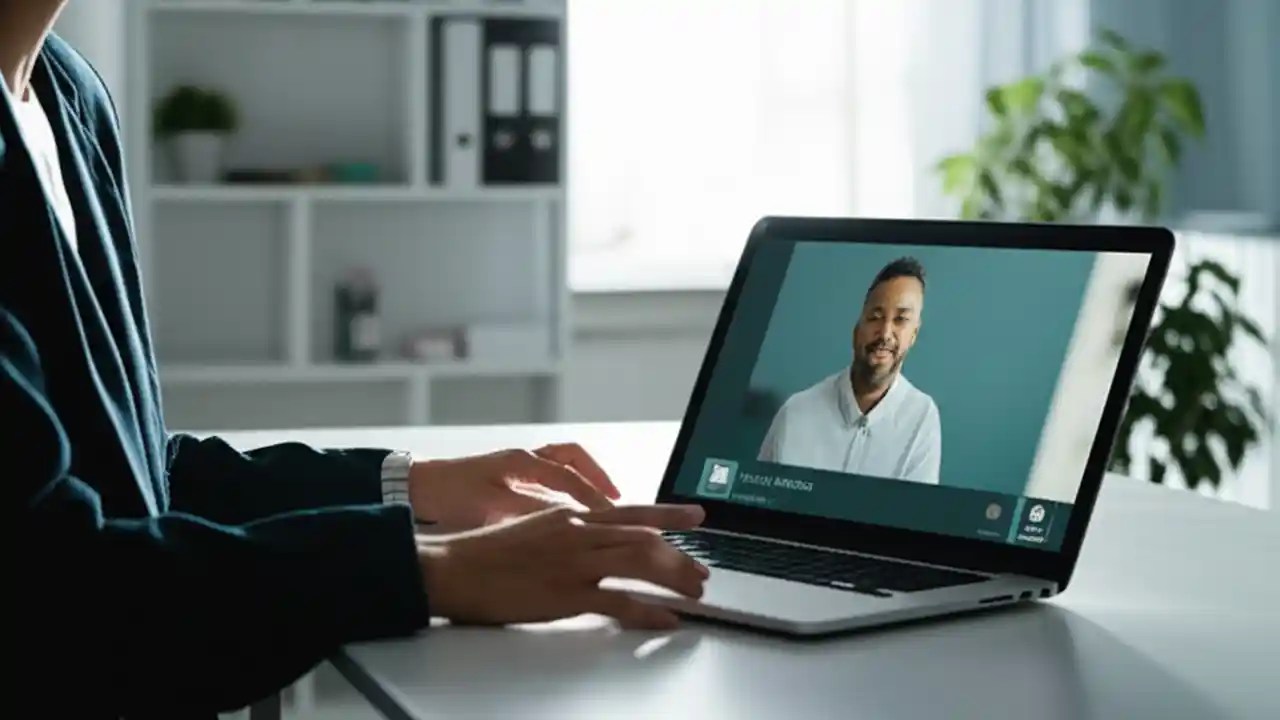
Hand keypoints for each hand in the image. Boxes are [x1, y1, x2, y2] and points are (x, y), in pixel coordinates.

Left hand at [408, 443, 620, 528]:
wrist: (417, 488)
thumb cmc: (450, 495)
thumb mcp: (492, 506)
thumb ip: (530, 510)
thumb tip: (566, 518)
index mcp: (521, 460)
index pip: (569, 476)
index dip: (592, 496)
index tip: (610, 515)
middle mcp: (523, 458)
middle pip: (573, 457)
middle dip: (597, 477)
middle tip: (615, 500)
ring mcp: (517, 465)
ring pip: (562, 463)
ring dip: (583, 479)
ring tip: (600, 502)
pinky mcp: (511, 477)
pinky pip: (549, 475)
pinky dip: (565, 487)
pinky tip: (568, 509)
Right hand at [417, 504, 707, 629]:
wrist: (451, 567)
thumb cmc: (483, 554)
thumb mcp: (533, 529)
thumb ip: (568, 533)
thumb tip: (595, 543)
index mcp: (571, 516)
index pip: (631, 510)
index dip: (668, 513)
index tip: (695, 515)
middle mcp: (578, 532)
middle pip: (645, 537)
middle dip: (680, 556)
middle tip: (701, 571)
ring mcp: (573, 561)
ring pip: (641, 561)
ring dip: (674, 578)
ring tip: (693, 593)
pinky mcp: (565, 593)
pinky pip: (619, 601)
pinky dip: (648, 610)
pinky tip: (664, 618)